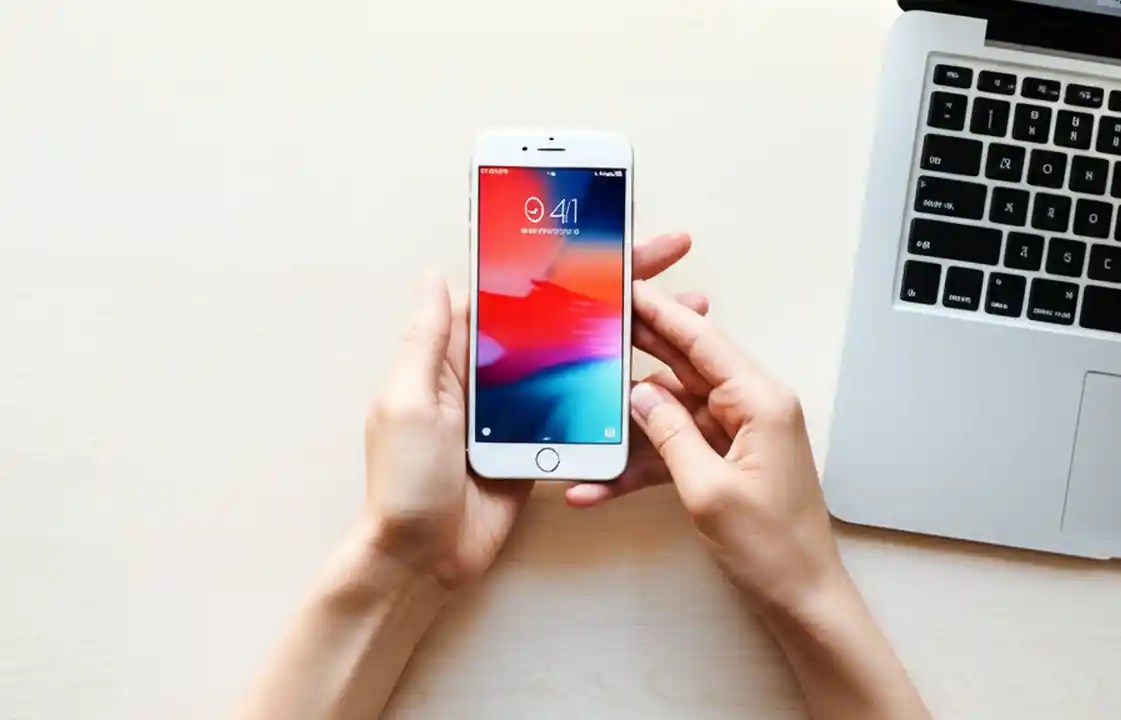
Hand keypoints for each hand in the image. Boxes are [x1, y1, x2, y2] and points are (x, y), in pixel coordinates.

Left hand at [362, 234, 705, 591]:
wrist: (419, 559)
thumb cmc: (405, 481)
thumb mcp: (407, 400)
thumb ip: (429, 339)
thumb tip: (435, 274)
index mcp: (463, 353)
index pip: (527, 290)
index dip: (573, 259)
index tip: (614, 233)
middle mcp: (499, 373)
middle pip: (569, 316)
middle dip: (623, 283)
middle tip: (673, 252)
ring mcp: (527, 408)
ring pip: (589, 359)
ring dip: (638, 335)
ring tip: (689, 314)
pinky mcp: (545, 444)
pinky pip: (591, 411)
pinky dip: (627, 393)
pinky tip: (665, 380)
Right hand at [568, 281, 844, 612]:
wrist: (801, 597)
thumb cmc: (772, 548)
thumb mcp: (708, 490)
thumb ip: (669, 434)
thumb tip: (638, 393)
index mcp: (760, 401)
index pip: (702, 341)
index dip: (661, 312)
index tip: (627, 288)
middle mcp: (752, 407)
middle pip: (684, 366)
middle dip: (637, 352)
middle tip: (593, 329)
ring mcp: (738, 434)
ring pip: (671, 411)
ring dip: (629, 428)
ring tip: (582, 423)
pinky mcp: (725, 460)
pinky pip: (675, 448)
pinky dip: (641, 464)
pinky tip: (599, 485)